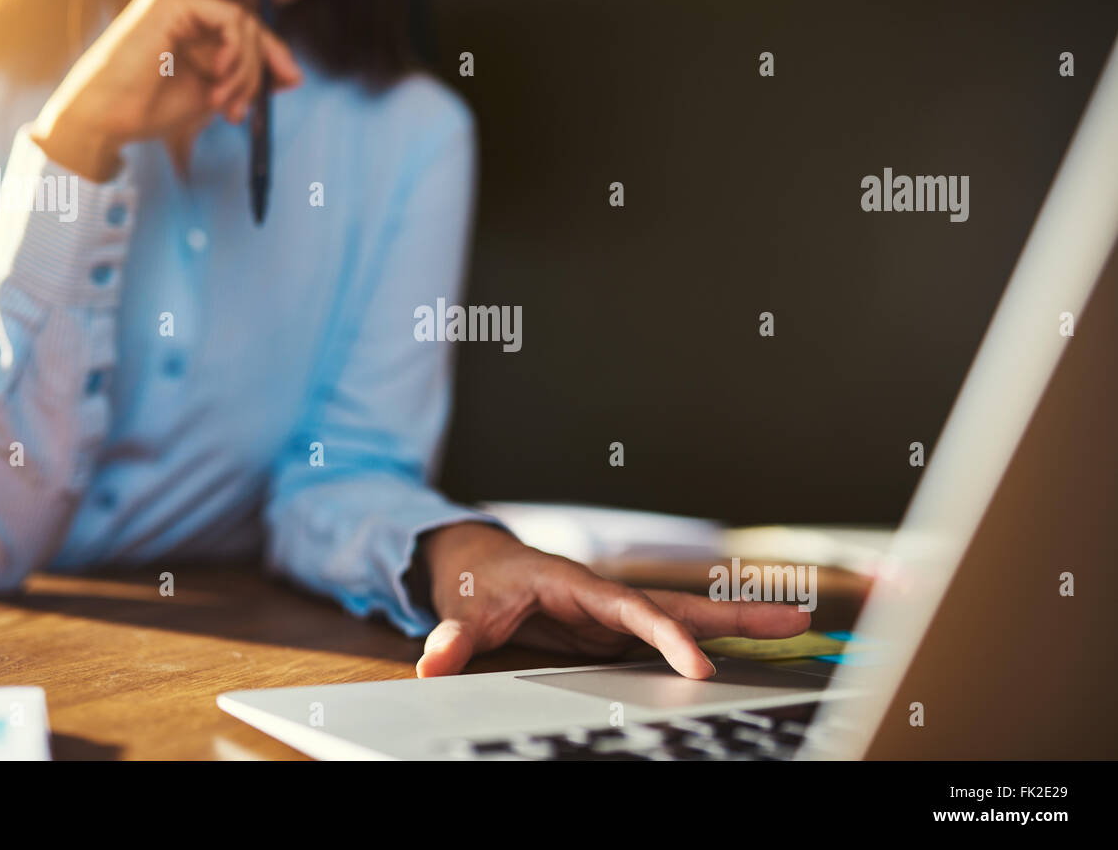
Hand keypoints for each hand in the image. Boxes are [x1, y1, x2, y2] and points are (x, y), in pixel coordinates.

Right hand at [31, 0, 301, 180]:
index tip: (290, 84)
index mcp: (187, 22)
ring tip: (222, 103)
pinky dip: (237, 53)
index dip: (273, 56)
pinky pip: (232, 20)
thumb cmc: (147, 109)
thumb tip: (294, 74)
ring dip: (245, 71)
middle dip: (256, 74)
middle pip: (249, 28)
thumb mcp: (212, 93)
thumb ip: (247, 79)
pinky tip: (218, 77)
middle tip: (238, 113)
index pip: (245, 30)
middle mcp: (181, 2)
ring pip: (245, 25)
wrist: (107, 118)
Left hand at [415, 523, 810, 678]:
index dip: (666, 636)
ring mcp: (613, 613)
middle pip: (677, 603)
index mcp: (575, 583)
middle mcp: (604, 595)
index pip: (631, 611)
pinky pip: (666, 635)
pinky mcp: (612, 629)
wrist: (475, 565)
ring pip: (681, 616)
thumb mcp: (461, 607)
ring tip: (794, 624)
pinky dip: (705, 640)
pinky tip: (740, 651)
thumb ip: (454, 635)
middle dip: (734, 611)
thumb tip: (435, 659)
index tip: (698, 665)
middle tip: (796, 616)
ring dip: (734, 623)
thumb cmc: (476, 581)